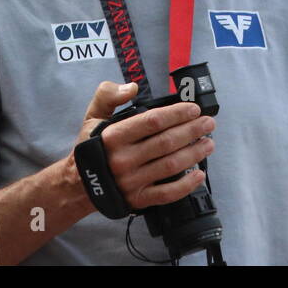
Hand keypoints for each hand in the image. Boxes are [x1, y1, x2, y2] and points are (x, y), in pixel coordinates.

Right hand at [73, 81, 213, 211]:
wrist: (78, 185)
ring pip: (170, 166)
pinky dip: (186, 185)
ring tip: (208, 144)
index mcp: (114, 136)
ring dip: (194, 154)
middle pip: (166, 142)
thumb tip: (131, 88)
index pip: (152, 121)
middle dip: (192, 131)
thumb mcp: (92, 116)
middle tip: (208, 124)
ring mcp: (131, 181)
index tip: (193, 109)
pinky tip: (199, 175)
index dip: (177, 114)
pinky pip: (166, 194)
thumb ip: (108, 95)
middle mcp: (123, 159)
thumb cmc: (91, 147)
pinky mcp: (138, 199)